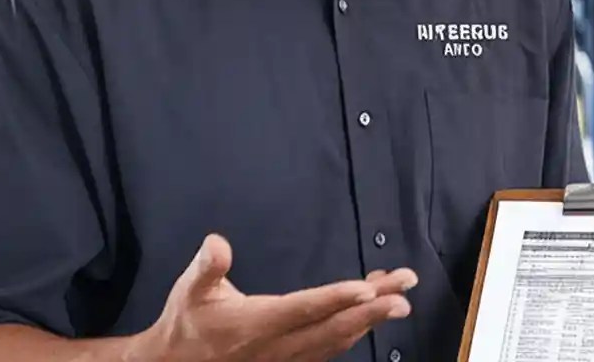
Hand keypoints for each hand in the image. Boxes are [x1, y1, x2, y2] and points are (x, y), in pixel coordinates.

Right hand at [130, 234, 416, 361]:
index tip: (369, 288)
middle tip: (406, 288)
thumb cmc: (187, 323)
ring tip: (400, 295)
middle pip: (335, 326)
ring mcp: (288, 359)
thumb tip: (216, 243)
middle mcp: (279, 346)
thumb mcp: (190, 291)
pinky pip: (331, 347)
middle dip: (374, 308)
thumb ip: (207, 268)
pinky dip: (356, 328)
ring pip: (338, 339)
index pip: (305, 309)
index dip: (337, 299)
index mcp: (258, 324)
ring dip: (372, 318)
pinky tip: (372, 312)